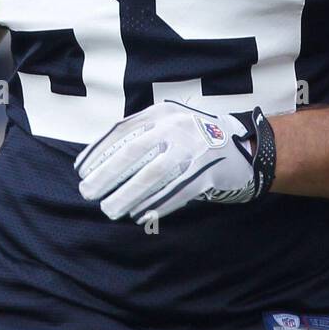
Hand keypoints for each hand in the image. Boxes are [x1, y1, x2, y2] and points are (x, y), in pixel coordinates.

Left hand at [75, 100, 273, 223]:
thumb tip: (101, 162)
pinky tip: (140, 215)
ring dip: (127, 195)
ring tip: (110, 210)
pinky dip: (156, 205)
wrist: (247, 147)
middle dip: (107, 175)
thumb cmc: (197, 139)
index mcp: (162, 113)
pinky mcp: (208, 172)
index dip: (99, 151)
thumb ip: (142, 135)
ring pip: (152, 175)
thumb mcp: (170, 124)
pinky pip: (176, 192)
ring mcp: (194, 149)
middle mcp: (177, 127)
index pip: (123, 131)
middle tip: (87, 193)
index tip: (81, 170)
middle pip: (134, 153)